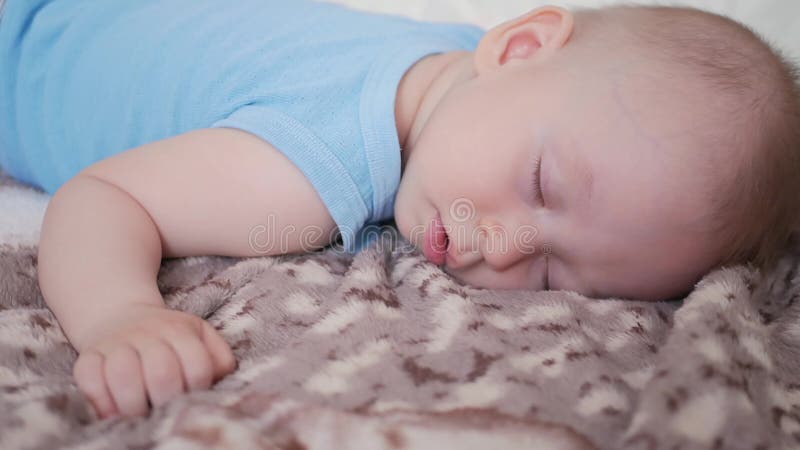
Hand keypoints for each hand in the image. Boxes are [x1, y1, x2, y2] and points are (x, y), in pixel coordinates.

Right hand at [72, 304, 235, 417]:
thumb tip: (217, 381)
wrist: (121, 317)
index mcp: (179, 330)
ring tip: (138, 415)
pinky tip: (111, 411)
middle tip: (164, 411)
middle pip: (162, 373)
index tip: (190, 398)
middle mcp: (146, 333)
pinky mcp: (87, 356)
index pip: (198, 365)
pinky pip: (88, 377)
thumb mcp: (201, 337)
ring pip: (123, 375)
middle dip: (167, 400)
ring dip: (133, 404)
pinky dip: (99, 399)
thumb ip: (218, 358)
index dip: (197, 388)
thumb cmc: (169, 338)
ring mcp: (115, 343)